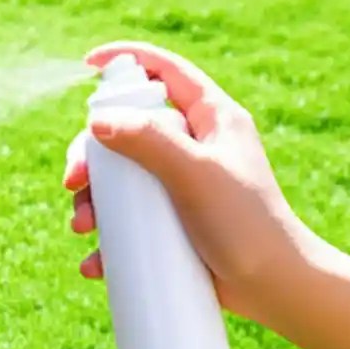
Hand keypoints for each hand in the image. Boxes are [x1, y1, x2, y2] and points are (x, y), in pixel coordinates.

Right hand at [64, 41, 310, 322]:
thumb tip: (98, 121)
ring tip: (82, 228)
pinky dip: (106, 241)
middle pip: (126, 130)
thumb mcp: (195, 173)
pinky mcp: (173, 225)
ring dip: (91, 201)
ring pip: (120, 179)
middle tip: (74, 181)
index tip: (86, 64)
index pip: (165, 71)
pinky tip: (95, 263)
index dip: (126, 60)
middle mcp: (194, 147)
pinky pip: (128, 223)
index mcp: (211, 118)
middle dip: (91, 155)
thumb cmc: (246, 224)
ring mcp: (182, 187)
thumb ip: (149, 139)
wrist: (275, 288)